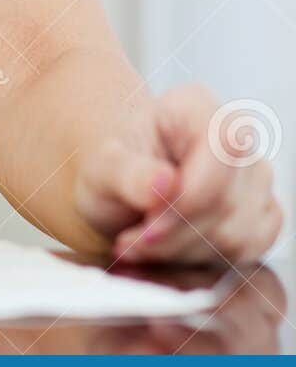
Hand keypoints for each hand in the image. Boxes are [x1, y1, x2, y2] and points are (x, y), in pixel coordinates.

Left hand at [72, 84, 283, 266]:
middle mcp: (235, 136)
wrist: (119, 189)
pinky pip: (250, 250)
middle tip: (133, 243)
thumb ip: (127, 173)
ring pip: (238, 233)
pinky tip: (170, 250)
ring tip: (143, 243)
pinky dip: (206, 260)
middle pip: (226, 201)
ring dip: (185, 251)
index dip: (188, 198)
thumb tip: (163, 182)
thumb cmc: (112, 170)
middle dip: (176, 233)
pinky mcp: (264, 213)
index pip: (221, 149)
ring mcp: (256, 176)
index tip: (147, 228)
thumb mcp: (101, 169)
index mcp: (195, 105)